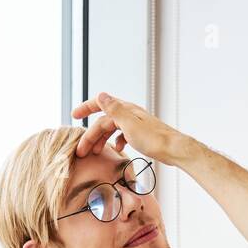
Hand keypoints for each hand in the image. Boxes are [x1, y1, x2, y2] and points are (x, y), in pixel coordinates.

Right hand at [70, 92, 193, 164]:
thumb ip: (114, 110)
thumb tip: (101, 94)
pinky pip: (123, 134)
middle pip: (104, 122)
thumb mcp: (130, 125)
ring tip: (96, 152)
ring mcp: (135, 123)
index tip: (73, 115)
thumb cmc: (154, 139)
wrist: (174, 150)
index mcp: (125, 110)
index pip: (100, 105)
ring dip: (102, 140)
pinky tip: (118, 149)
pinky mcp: (141, 134)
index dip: (86, 108)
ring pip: (112, 129)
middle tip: (82, 150)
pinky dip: (117, 141)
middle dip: (91, 135)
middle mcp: (130, 114)